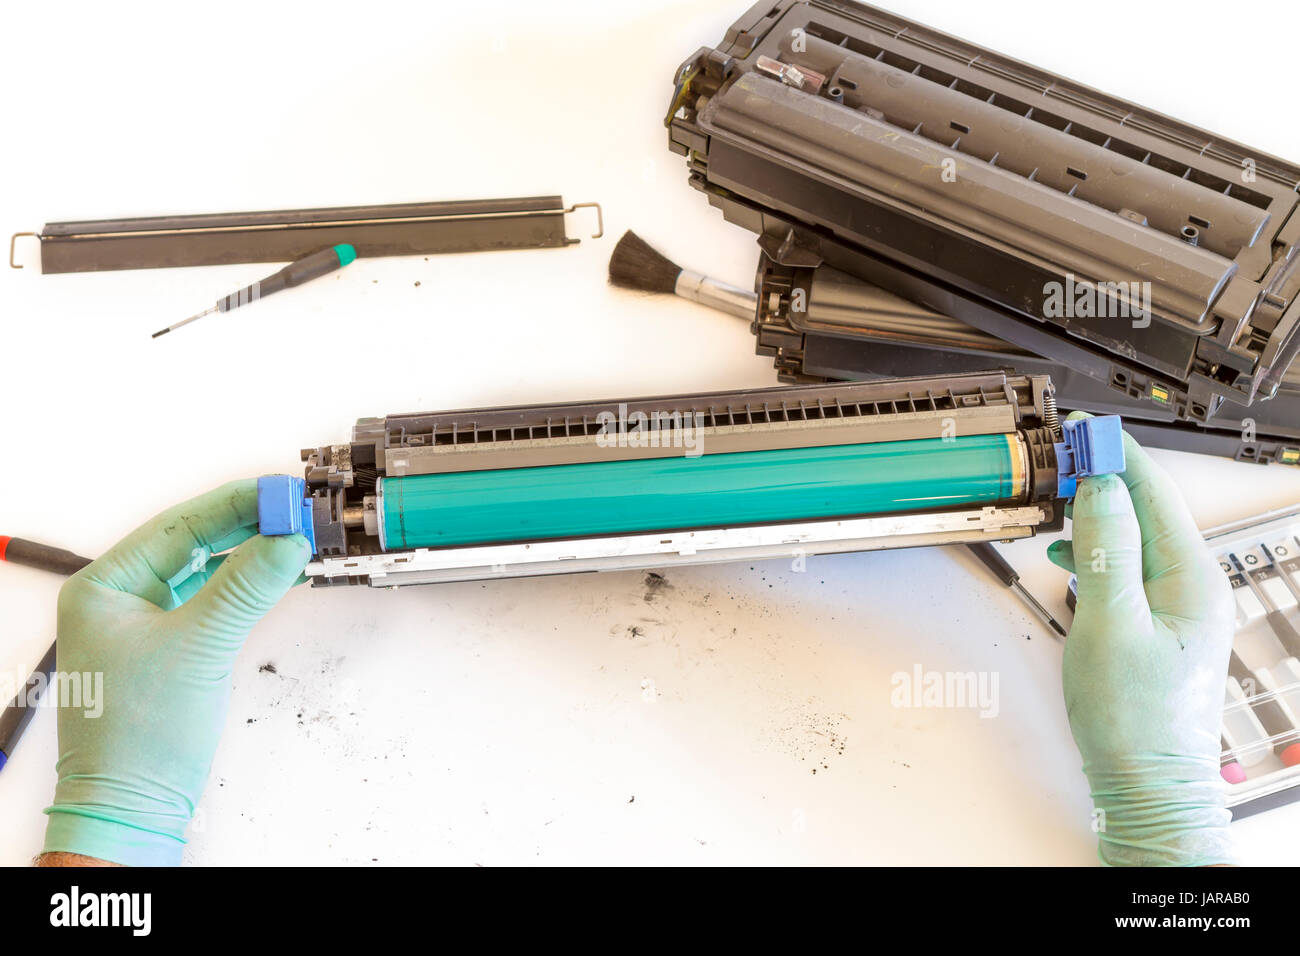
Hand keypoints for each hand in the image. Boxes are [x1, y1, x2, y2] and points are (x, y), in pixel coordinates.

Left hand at [42, 480, 309, 865]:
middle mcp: (119, 598)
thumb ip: (245, 587)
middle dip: (247, 524)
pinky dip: (246, 582)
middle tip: (295, 509)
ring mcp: (145, 620)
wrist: (135, 804)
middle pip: (193, 540)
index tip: (279, 492)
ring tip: (293, 533)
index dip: (234, 504)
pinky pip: (213, 595)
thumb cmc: (136, 739)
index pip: (177, 526)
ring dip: (251, 551)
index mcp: (104, 587)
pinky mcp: (172, 643)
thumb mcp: (199, 647)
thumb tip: (284, 541)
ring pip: (206, 566)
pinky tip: (276, 570)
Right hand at [1047, 414, 1235, 865]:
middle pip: (1146, 511)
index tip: (1081, 433)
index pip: (1154, 494)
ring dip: (1095, 516)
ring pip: (1134, 538)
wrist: (1146, 785)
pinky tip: (1071, 558)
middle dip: (1103, 480)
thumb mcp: (1109, 626)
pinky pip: (1128, 568)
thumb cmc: (1134, 721)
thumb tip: (1100, 490)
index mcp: (1191, 580)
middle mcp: (1191, 588)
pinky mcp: (1155, 624)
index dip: (1115, 457)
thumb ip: (1105, 552)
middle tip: (1060, 460)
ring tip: (1058, 504)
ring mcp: (1176, 607)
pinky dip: (1097, 552)